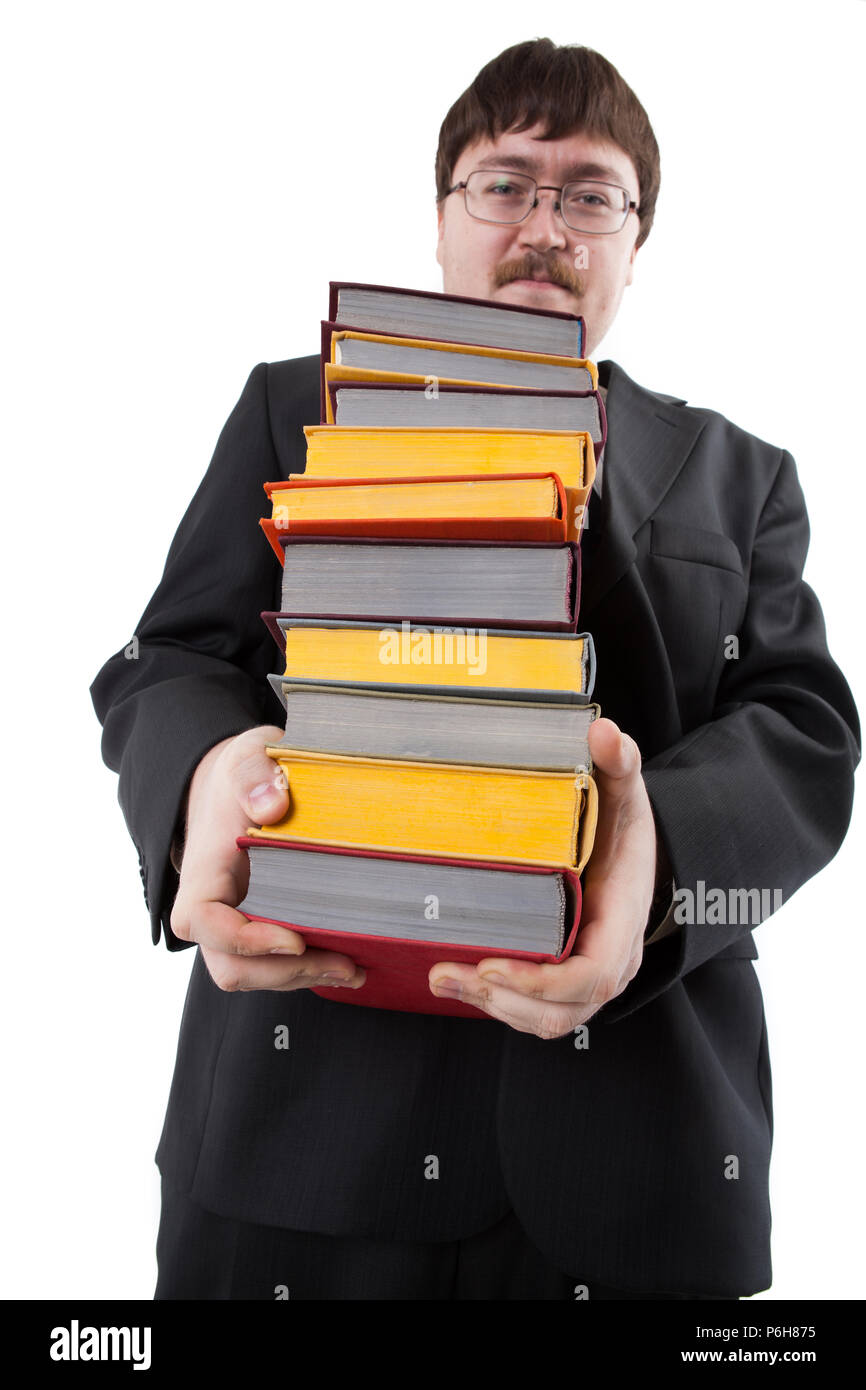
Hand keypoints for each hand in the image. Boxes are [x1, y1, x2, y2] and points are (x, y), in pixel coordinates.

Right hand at [170, 726, 365, 992]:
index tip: (294, 937)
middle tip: (343, 963)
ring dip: (302, 978)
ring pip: (255, 975)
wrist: (238, 785)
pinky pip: (274, 966)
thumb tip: (272, 804)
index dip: (245, 940)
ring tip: (353, 968)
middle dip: (287, 973)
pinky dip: (307, 970)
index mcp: (204, 871)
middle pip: (231, 966)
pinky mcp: (259, 928)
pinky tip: (345, 962)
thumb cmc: (243, 774)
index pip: (204, 922)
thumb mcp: (248, 756)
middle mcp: (212, 908)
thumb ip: (255, 774)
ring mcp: (234, 922)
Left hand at [428, 718, 655, 1036]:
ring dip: (492, 1007)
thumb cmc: (626, 831)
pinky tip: (457, 980)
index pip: (592, 974)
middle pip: (562, 1010)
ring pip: (546, 1019)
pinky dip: (496, 1003)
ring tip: (441, 977)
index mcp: (623, 920)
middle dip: (503, 1000)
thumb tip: (602, 731)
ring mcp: (588, 979)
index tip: (492, 963)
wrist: (639, 862)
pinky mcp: (564, 984)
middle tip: (446, 972)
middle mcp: (610, 960)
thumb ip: (618, 763)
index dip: (543, 980)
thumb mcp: (627, 795)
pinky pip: (534, 1011)